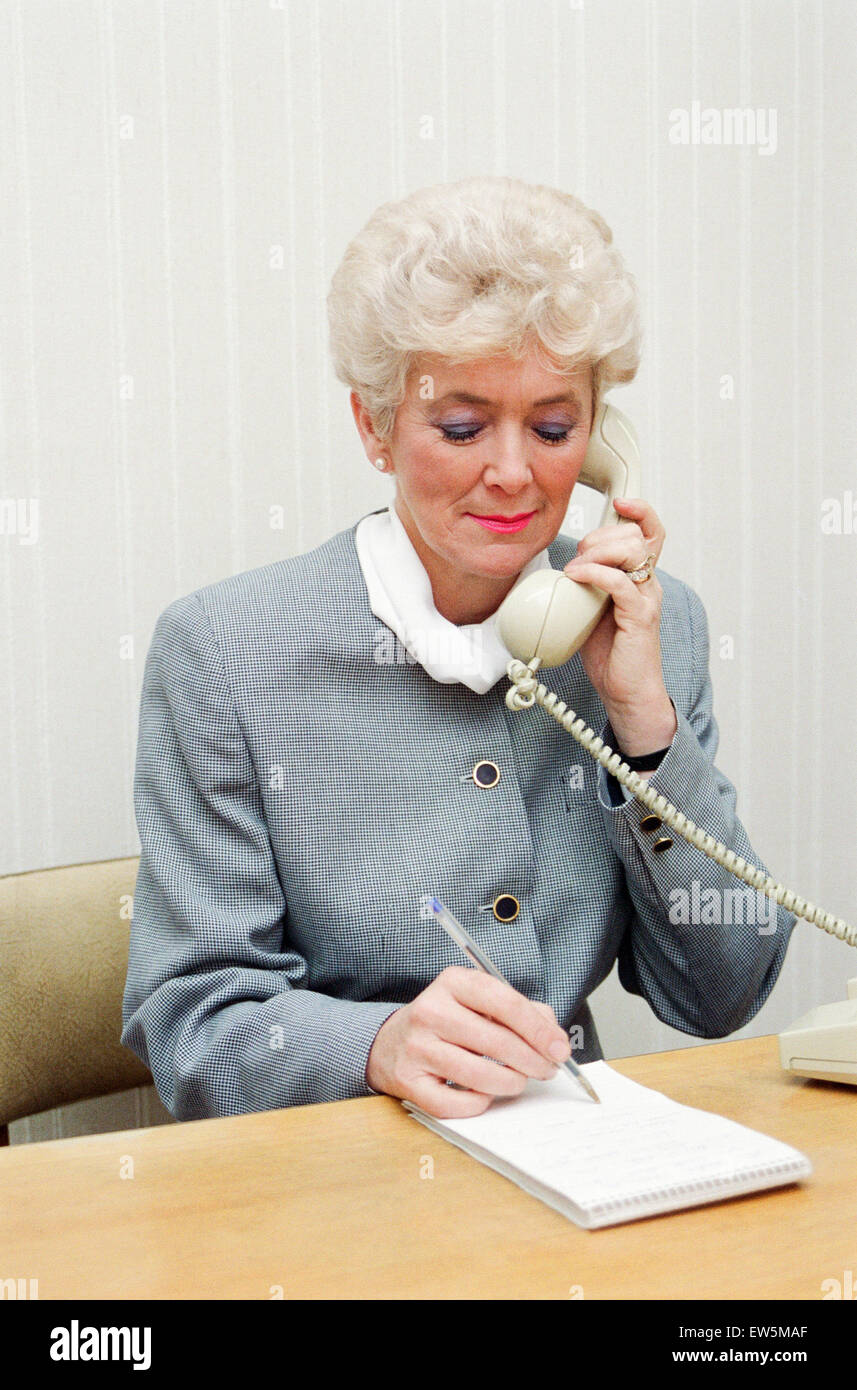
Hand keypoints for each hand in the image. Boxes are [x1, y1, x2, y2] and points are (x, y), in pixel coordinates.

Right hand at [365, 966, 571, 1117]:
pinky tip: (484, 1093)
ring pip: (480, 1076)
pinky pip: (456, 1103)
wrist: (390, 1043)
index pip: (505, 1002)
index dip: (538, 1029)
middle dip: (533, 1061)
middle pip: (497, 1042)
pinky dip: (479, 1103)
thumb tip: (554, 1038)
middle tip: (547, 1070)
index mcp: (453, 983)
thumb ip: (521, 1013)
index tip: (560, 1049)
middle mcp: (431, 1010)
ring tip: (518, 1081)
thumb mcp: (479, 1003)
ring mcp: (417, 1047)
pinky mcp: (408, 1081)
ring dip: (511, 1083)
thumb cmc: (447, 1023)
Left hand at [563, 497, 676, 757]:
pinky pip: (620, 581)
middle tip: (579, 558)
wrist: (628, 693)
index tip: (621, 501)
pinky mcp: (640, 616)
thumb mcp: (590, 610)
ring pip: (633, 551)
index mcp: (640, 579)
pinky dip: (595, 573)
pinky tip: (576, 578)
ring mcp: (647, 598)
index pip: (650, 532)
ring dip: (598, 551)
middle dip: (601, 536)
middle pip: (636, 535)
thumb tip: (557, 570)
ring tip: (576, 570)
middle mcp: (649, 584)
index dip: (640, 510)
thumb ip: (584, 586)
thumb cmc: (611, 656)